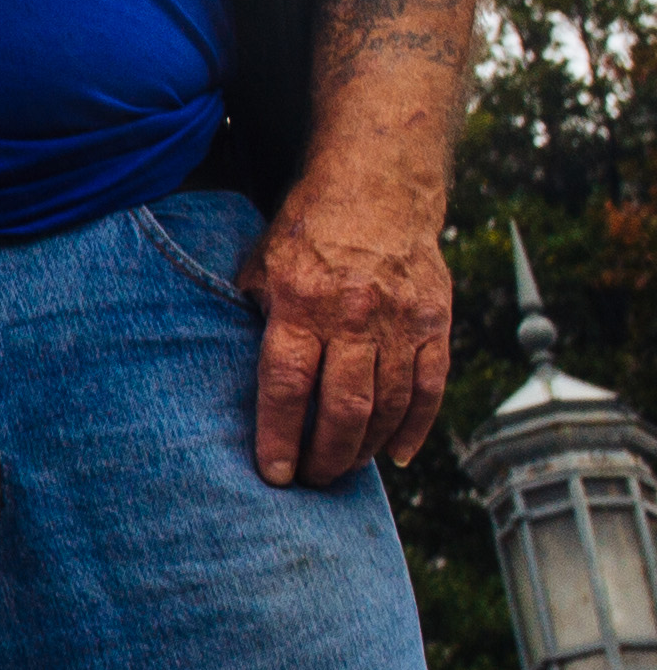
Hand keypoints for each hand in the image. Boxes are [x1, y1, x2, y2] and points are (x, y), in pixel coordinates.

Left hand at [248, 181, 450, 487]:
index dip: (279, 437)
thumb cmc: (306, 233)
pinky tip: (396, 454)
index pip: (286, 386)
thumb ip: (253, 319)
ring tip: (344, 467)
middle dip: (326, 456)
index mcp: (301, 304)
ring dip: (366, 447)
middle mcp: (354, 316)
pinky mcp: (437, 322)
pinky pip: (430, 388)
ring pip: (388, 406)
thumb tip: (231, 374)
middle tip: (314, 480)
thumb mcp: (260, 268)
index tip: (275, 474)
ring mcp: (402, 321)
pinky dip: (415, 428)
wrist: (378, 189)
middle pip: (343, 408)